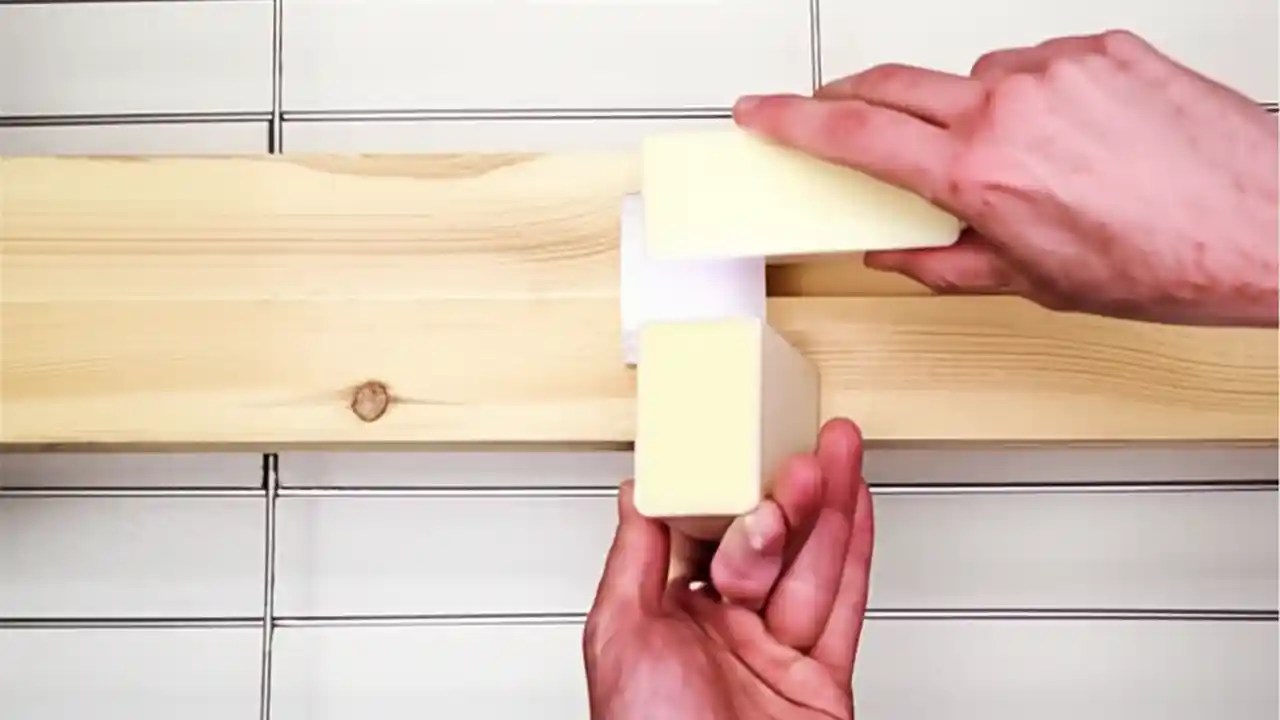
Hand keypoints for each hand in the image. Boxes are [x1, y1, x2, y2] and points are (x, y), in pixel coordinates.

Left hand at [583, 418, 873, 719]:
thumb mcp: (619, 636)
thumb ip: (634, 559)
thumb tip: (634, 492)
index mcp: (669, 622)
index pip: (706, 536)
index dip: (731, 491)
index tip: (742, 447)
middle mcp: (723, 635)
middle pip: (767, 545)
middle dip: (791, 492)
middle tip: (805, 447)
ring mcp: (775, 657)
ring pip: (810, 567)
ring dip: (830, 507)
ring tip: (840, 452)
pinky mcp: (821, 681)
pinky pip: (843, 607)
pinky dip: (856, 555)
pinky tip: (858, 508)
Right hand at [733, 30, 1277, 326]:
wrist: (1269, 221)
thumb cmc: (1168, 262)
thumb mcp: (1035, 281)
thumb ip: (946, 260)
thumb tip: (899, 250)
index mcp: (980, 171)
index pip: (855, 135)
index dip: (791, 122)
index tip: (759, 113)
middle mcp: (1011, 104)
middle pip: (891, 83)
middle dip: (848, 100)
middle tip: (830, 117)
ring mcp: (1058, 67)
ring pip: (969, 76)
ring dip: (959, 110)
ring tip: (999, 156)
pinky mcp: (1101, 47)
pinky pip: (1033, 63)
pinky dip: (1026, 95)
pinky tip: (1059, 135)